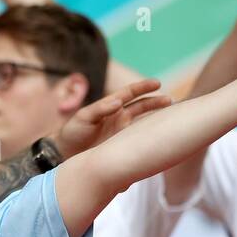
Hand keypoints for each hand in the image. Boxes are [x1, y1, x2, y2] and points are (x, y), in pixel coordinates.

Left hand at [56, 79, 171, 158]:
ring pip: (144, 122)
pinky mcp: (121, 144)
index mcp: (110, 106)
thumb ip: (100, 109)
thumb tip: (118, 102)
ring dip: (156, 119)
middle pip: (142, 106)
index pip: (130, 94)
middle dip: (156, 102)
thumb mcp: (83, 118)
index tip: (157, 83)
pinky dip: (149, 137)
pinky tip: (160, 138)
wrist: (65, 154)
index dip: (144, 87)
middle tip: (171, 101)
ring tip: (172, 117)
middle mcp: (119, 117)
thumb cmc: (72, 132)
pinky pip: (138, 139)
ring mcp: (121, 130)